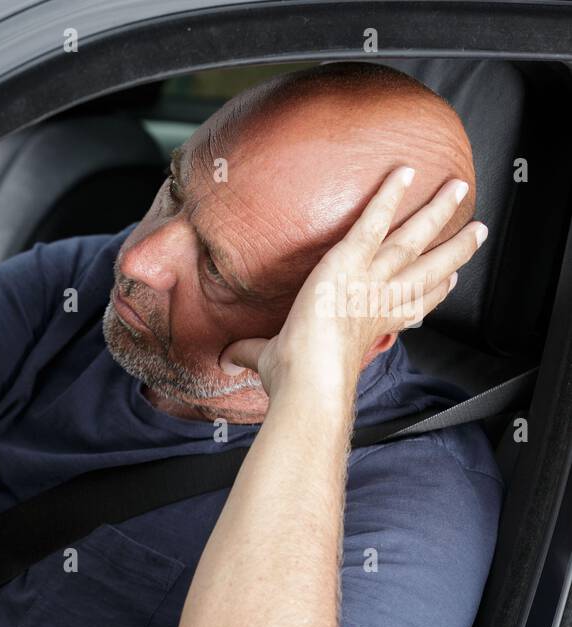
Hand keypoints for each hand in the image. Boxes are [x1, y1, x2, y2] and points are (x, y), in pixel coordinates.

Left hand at [222, 166, 487, 395]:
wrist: (306, 378)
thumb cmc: (295, 380)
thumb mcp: (272, 362)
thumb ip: (252, 353)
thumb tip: (225, 358)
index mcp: (373, 325)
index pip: (412, 305)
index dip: (435, 292)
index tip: (451, 280)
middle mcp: (382, 299)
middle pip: (428, 267)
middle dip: (454, 247)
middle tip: (476, 230)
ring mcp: (371, 279)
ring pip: (415, 238)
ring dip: (438, 211)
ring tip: (458, 189)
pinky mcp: (350, 260)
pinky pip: (375, 219)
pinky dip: (390, 193)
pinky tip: (404, 171)